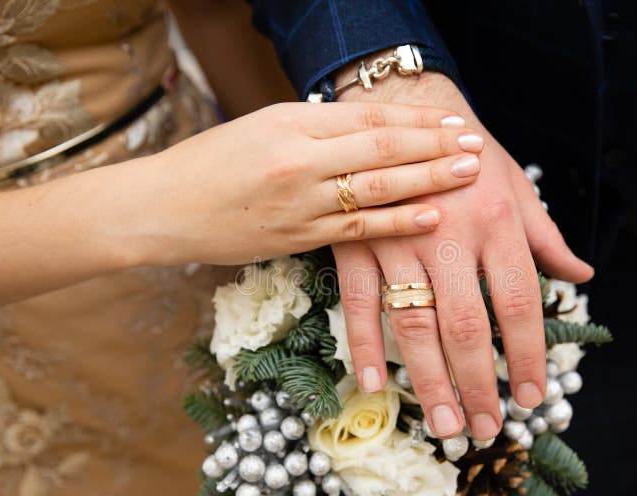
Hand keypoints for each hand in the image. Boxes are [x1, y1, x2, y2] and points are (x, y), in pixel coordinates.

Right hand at [139, 101, 482, 264]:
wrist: (161, 208)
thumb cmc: (210, 164)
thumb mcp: (260, 128)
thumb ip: (314, 130)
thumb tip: (367, 129)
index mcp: (290, 122)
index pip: (367, 118)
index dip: (415, 120)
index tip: (451, 121)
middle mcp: (298, 157)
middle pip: (381, 148)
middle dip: (434, 146)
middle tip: (475, 145)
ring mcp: (299, 200)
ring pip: (376, 187)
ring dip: (427, 180)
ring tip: (467, 174)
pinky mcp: (296, 237)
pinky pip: (355, 229)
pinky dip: (396, 223)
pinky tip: (430, 217)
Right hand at [334, 71, 593, 439]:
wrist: (405, 108)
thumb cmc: (468, 150)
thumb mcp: (515, 184)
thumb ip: (546, 235)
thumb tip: (582, 275)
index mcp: (496, 220)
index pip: (518, 303)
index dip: (527, 356)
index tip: (532, 398)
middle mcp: (448, 233)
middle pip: (466, 324)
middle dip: (478, 383)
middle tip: (486, 428)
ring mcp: (397, 238)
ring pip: (414, 322)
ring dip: (430, 380)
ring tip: (446, 424)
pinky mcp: (356, 241)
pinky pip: (359, 301)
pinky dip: (363, 345)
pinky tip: (373, 385)